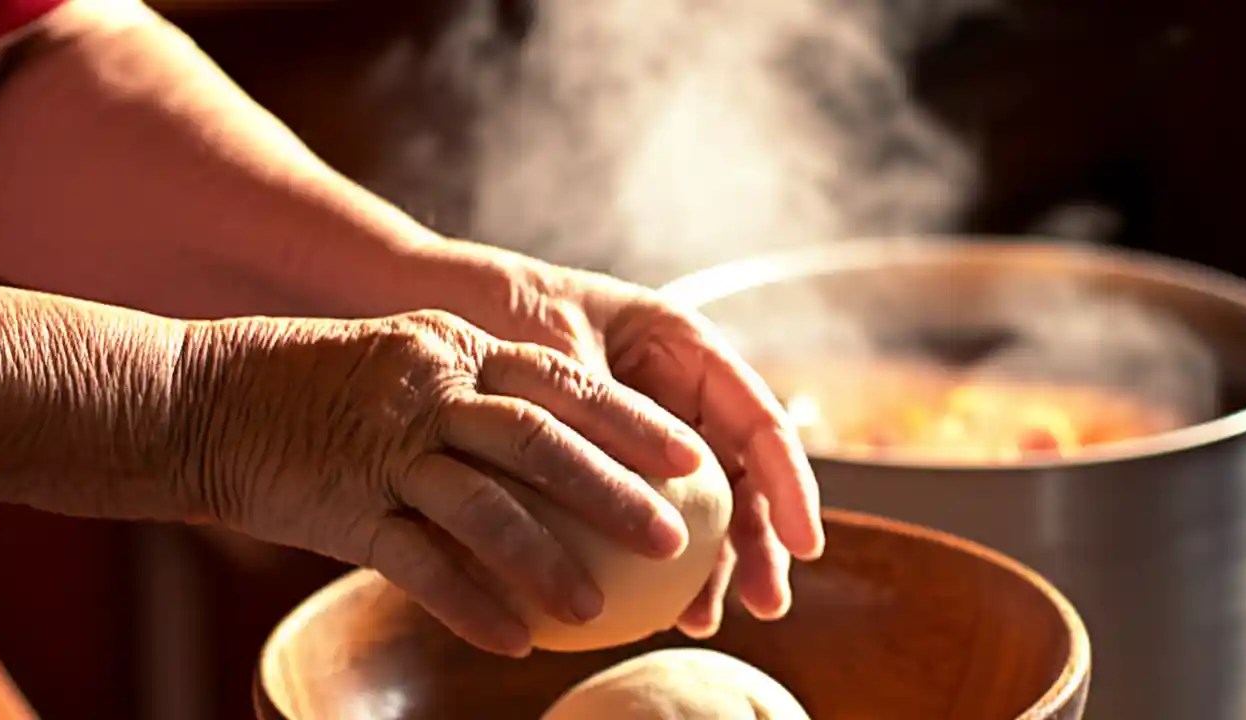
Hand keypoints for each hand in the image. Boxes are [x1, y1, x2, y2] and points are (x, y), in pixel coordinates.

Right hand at [171, 309, 705, 656]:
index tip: (693, 458)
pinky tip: (514, 640)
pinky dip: (468, 602)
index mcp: (454, 349)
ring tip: (600, 607)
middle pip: (539, 439)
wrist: (202, 399)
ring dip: (548, 560)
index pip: (561, 380)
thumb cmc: (318, 385)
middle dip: (615, 490)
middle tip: (676, 539)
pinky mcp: (342, 508)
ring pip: (484, 506)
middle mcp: (427, 391)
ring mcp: (384, 450)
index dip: (632, 420)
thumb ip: (478, 394)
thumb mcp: (408, 361)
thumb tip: (561, 441)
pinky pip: (417, 563)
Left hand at [360, 243, 825, 636]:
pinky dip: (653, 559)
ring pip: (701, 502)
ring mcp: (646, 429)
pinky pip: (644, 512)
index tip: (806, 542)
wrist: (439, 303)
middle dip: (761, 539)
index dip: (790, 482)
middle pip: (742, 471)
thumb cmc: (500, 305)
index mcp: (685, 347)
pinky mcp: (608, 462)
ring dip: (712, 563)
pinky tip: (653, 610)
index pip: (758, 418)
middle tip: (764, 603)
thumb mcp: (553, 348)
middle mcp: (678, 390)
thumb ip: (602, 403)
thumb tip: (651, 474)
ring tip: (704, 621)